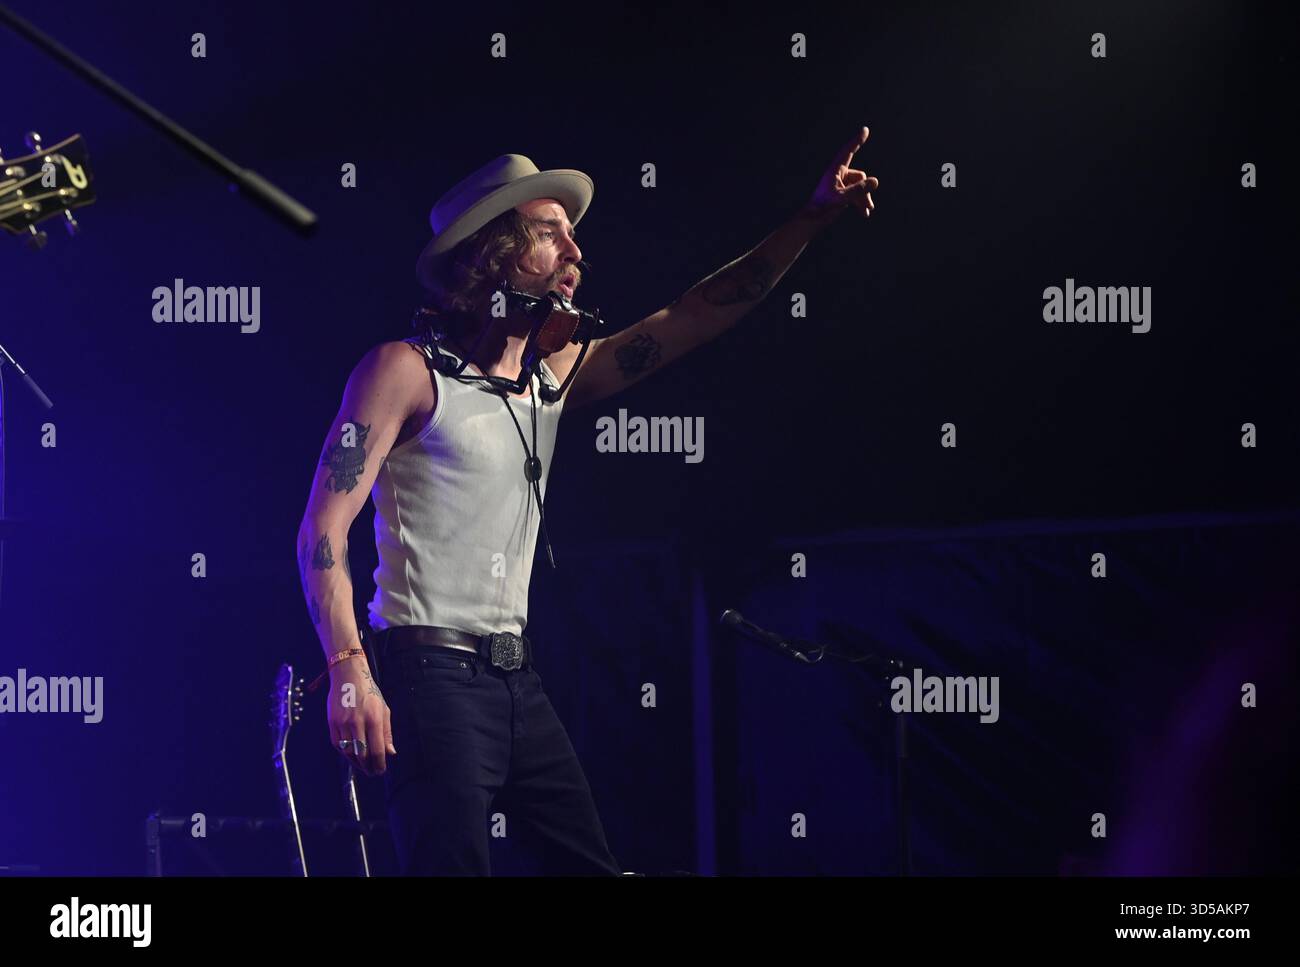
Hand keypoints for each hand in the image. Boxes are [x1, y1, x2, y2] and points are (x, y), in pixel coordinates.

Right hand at [327, 655, 394, 775]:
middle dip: (368, 767)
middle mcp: (357, 722)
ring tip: (363, 766)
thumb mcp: (384, 710)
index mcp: (374, 719)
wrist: (348, 677)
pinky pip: (338, 745)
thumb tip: (390, 753)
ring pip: (349, 752)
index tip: (381, 771)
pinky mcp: (331, 723)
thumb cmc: (370, 694)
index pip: (377, 750)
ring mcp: (342, 723)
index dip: (379, 765)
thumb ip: (386, 733)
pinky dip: (345, 753)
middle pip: (362, 755)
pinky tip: (352, 755)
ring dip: (356, 763)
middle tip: (372, 772)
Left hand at [803, 126, 878, 220]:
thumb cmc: (823, 208)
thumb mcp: (842, 198)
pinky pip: (855, 193)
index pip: (848, 152)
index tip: (865, 130)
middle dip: (865, 190)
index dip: (857, 141)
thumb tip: (875, 181)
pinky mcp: (841, 192)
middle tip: (868, 206)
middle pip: (859, 176)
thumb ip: (859, 190)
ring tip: (867, 211)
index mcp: (835, 171)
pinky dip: (860, 202)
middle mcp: (838, 175)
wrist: (812, 221)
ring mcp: (840, 184)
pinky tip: (864, 213)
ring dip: (864, 198)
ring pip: (859, 186)